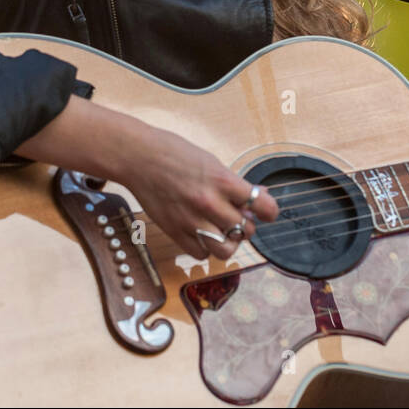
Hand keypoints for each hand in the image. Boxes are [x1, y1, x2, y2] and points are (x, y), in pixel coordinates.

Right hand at [113, 126, 279, 261]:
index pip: (262, 206)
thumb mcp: (213, 163)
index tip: (266, 212)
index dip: (269, 211)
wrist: (139, 158)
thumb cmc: (176, 154)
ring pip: (225, 250)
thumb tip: (260, 195)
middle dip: (246, 225)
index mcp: (223, 181)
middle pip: (245, 230)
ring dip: (228, 242)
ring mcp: (191, 220)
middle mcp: (210, 203)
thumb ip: (235, 183)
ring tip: (222, 230)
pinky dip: (205, 248)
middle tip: (237, 216)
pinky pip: (200, 254)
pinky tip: (202, 234)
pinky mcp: (174, 231)